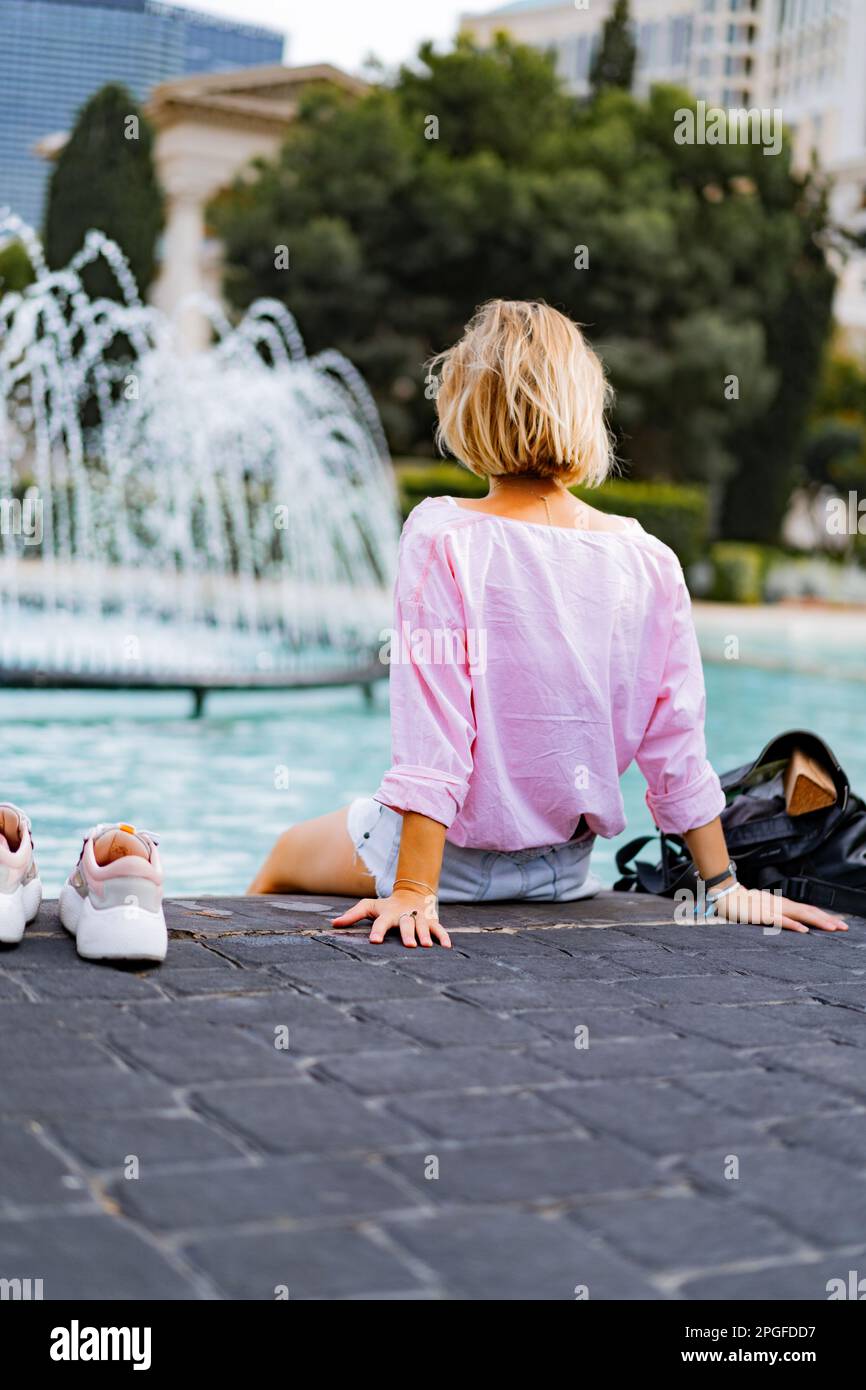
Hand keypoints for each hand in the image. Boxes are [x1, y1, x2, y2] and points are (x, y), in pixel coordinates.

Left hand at [331, 888, 450, 947]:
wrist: (413, 893)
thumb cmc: (387, 905)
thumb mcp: (369, 907)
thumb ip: (353, 915)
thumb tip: (333, 924)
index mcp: (388, 914)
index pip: (381, 922)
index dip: (377, 931)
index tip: (374, 941)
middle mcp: (405, 916)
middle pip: (406, 924)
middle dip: (407, 934)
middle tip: (409, 945)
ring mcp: (419, 918)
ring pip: (423, 926)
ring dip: (425, 935)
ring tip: (426, 946)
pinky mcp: (431, 921)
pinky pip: (439, 928)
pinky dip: (443, 937)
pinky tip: (447, 947)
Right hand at [712, 885, 847, 933]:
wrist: (723, 894)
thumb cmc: (741, 903)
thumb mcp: (762, 908)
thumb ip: (776, 913)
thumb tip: (790, 920)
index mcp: (780, 903)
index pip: (806, 909)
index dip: (823, 915)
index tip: (837, 923)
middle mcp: (779, 903)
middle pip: (807, 911)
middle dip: (827, 919)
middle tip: (843, 927)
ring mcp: (771, 908)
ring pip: (798, 914)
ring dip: (816, 921)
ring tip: (832, 928)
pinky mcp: (761, 914)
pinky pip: (779, 920)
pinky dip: (793, 924)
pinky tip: (803, 930)